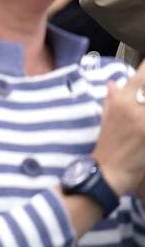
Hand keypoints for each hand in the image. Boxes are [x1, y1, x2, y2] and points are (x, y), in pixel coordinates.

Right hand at [94, 61, 144, 198]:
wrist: (109, 172)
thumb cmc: (108, 145)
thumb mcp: (106, 118)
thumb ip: (111, 99)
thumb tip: (113, 83)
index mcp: (120, 99)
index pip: (142, 74)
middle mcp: (132, 105)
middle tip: (144, 105)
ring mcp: (141, 119)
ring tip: (142, 120)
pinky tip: (144, 131)